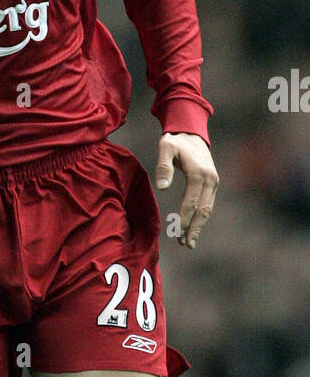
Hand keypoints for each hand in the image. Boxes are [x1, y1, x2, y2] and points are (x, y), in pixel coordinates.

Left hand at [155, 132, 218, 249]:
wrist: (192, 132)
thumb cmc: (175, 141)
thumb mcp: (165, 148)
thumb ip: (163, 167)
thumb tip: (162, 188)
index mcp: (198, 173)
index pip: (191, 203)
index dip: (184, 220)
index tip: (176, 233)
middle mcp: (210, 179)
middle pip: (202, 210)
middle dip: (193, 229)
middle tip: (184, 244)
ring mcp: (214, 181)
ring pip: (207, 209)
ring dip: (198, 226)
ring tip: (188, 241)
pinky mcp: (213, 183)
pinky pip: (208, 203)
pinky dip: (202, 217)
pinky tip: (194, 227)